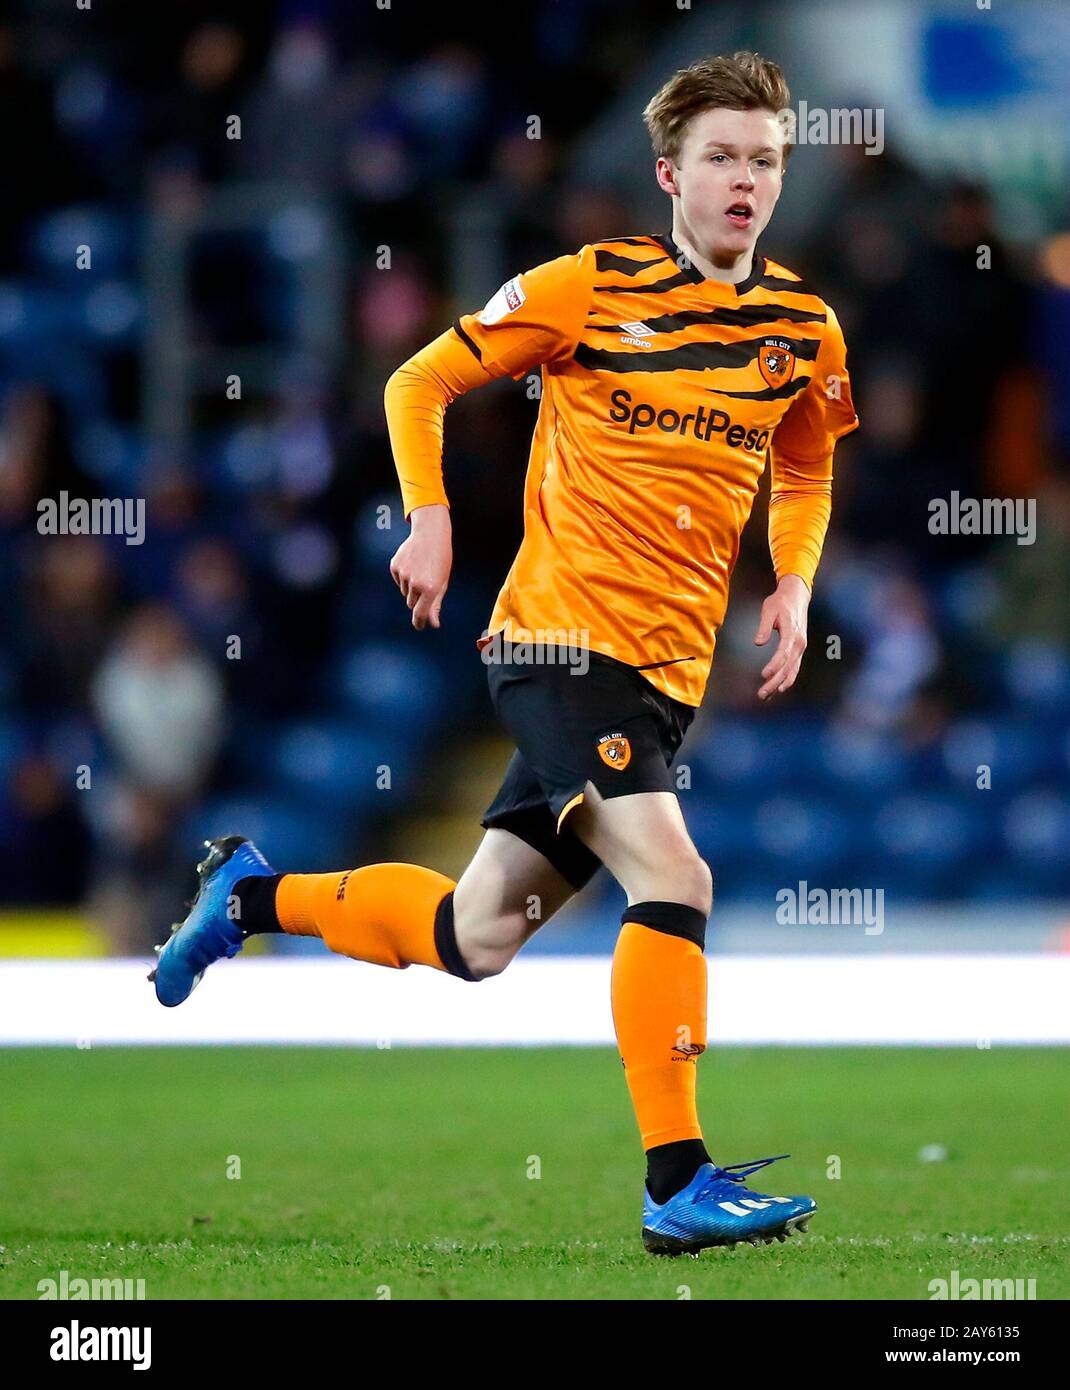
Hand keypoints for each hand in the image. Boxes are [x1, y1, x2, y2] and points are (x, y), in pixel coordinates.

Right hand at [389, 503, 451, 629]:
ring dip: (412, 586)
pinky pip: (398, 580)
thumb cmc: (441, 560)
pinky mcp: (395, 566)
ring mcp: (403, 574)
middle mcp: (415, 583)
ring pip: (405, 591)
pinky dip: (404, 576)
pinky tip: (413, 564)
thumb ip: (436, 605)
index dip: (419, 622)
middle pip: (411, 603)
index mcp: (430, 589)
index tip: (420, 626)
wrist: (431, 534)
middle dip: (418, 599)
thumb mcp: (442, 582)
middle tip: (427, 584)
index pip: (420, 614)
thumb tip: (433, 624)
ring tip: (421, 570)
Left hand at [753, 574, 809, 699]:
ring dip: (780, 684)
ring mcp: (800, 647)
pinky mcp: (798, 649)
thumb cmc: (780, 602)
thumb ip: (763, 627)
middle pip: (787, 667)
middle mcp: (799, 643)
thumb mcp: (769, 610)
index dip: (774, 665)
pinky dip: (787, 679)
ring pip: (791, 671)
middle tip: (762, 694)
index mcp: (792, 633)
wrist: (797, 595)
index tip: (764, 675)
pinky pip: (794, 668)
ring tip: (767, 695)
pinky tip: (779, 688)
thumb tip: (758, 642)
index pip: (783, 653)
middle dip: (775, 682)